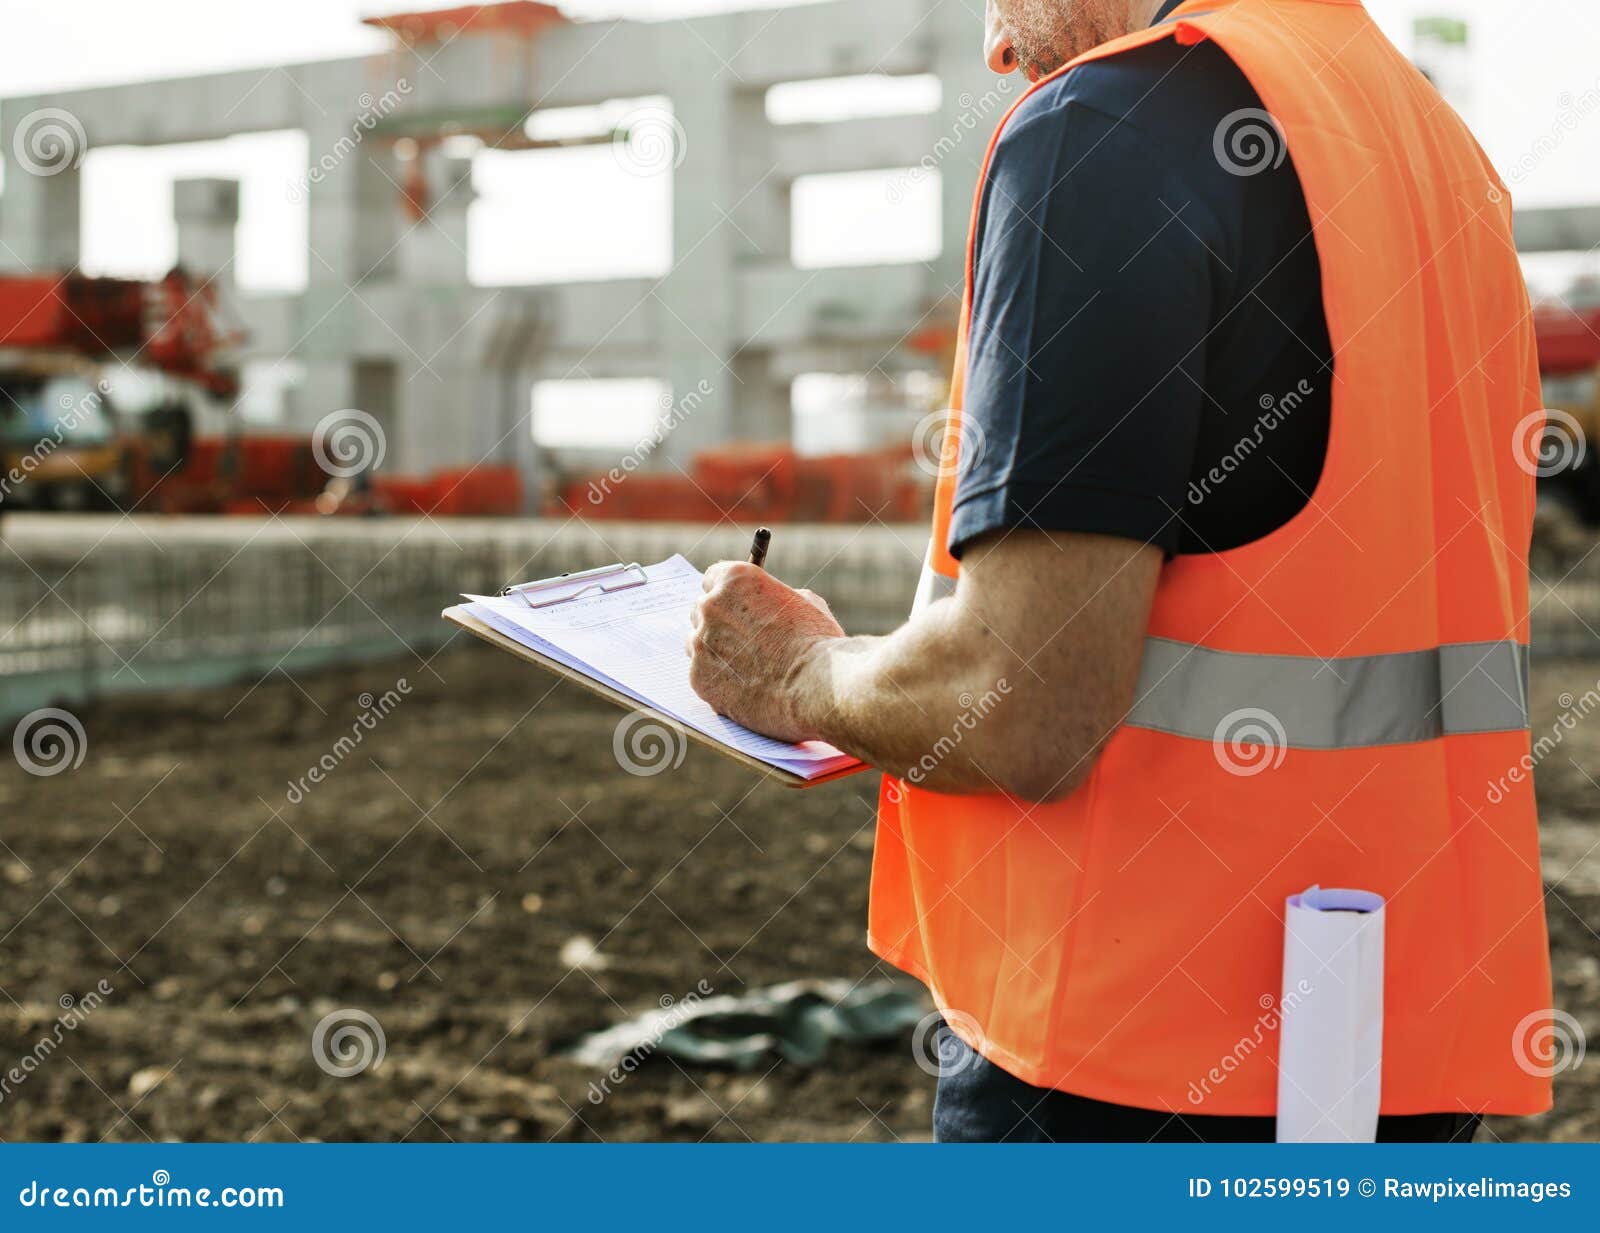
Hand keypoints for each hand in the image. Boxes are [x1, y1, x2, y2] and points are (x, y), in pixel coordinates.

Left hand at [688, 562, 844, 741]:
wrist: (816, 687)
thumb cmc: (817, 643)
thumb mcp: (804, 603)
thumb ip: (774, 598)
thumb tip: (767, 606)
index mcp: (735, 579)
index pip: (712, 578)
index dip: (726, 594)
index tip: (734, 606)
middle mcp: (711, 606)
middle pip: (701, 610)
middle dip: (718, 623)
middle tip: (741, 640)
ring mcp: (701, 643)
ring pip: (697, 643)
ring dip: (714, 651)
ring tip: (746, 667)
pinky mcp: (699, 678)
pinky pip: (701, 674)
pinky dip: (717, 680)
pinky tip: (743, 687)